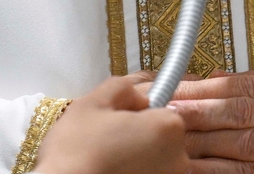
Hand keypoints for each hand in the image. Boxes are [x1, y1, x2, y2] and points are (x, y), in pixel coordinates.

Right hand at [37, 75, 188, 173]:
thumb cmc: (76, 151)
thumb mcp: (93, 102)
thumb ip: (123, 89)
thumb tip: (141, 98)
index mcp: (167, 128)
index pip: (164, 112)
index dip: (139, 114)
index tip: (118, 123)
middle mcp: (177, 159)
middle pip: (164, 138)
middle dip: (141, 137)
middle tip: (108, 142)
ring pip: (157, 161)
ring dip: (138, 158)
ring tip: (107, 162)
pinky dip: (134, 173)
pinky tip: (112, 172)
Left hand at [169, 70, 253, 172]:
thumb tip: (233, 80)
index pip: (247, 84)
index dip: (208, 84)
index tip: (177, 84)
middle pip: (239, 108)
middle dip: (198, 106)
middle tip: (162, 105)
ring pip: (246, 141)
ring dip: (207, 137)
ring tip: (174, 135)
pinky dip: (232, 171)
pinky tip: (207, 169)